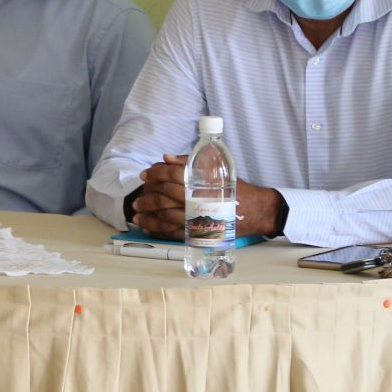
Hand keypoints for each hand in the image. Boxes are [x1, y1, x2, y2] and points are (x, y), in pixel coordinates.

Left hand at [132, 155, 286, 239]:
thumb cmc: (234, 189)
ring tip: (137, 212)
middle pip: (164, 197)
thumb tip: (166, 157)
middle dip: (147, 195)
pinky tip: (147, 227)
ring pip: (165, 217)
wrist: (255, 210)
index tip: (145, 174)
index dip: (155, 173)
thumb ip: (189, 163)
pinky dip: (157, 230)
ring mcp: (196, 219)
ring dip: (147, 214)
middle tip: (139, 194)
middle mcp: (196, 201)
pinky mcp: (198, 233)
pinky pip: (173, 233)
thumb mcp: (216, 170)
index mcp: (200, 183)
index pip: (172, 175)